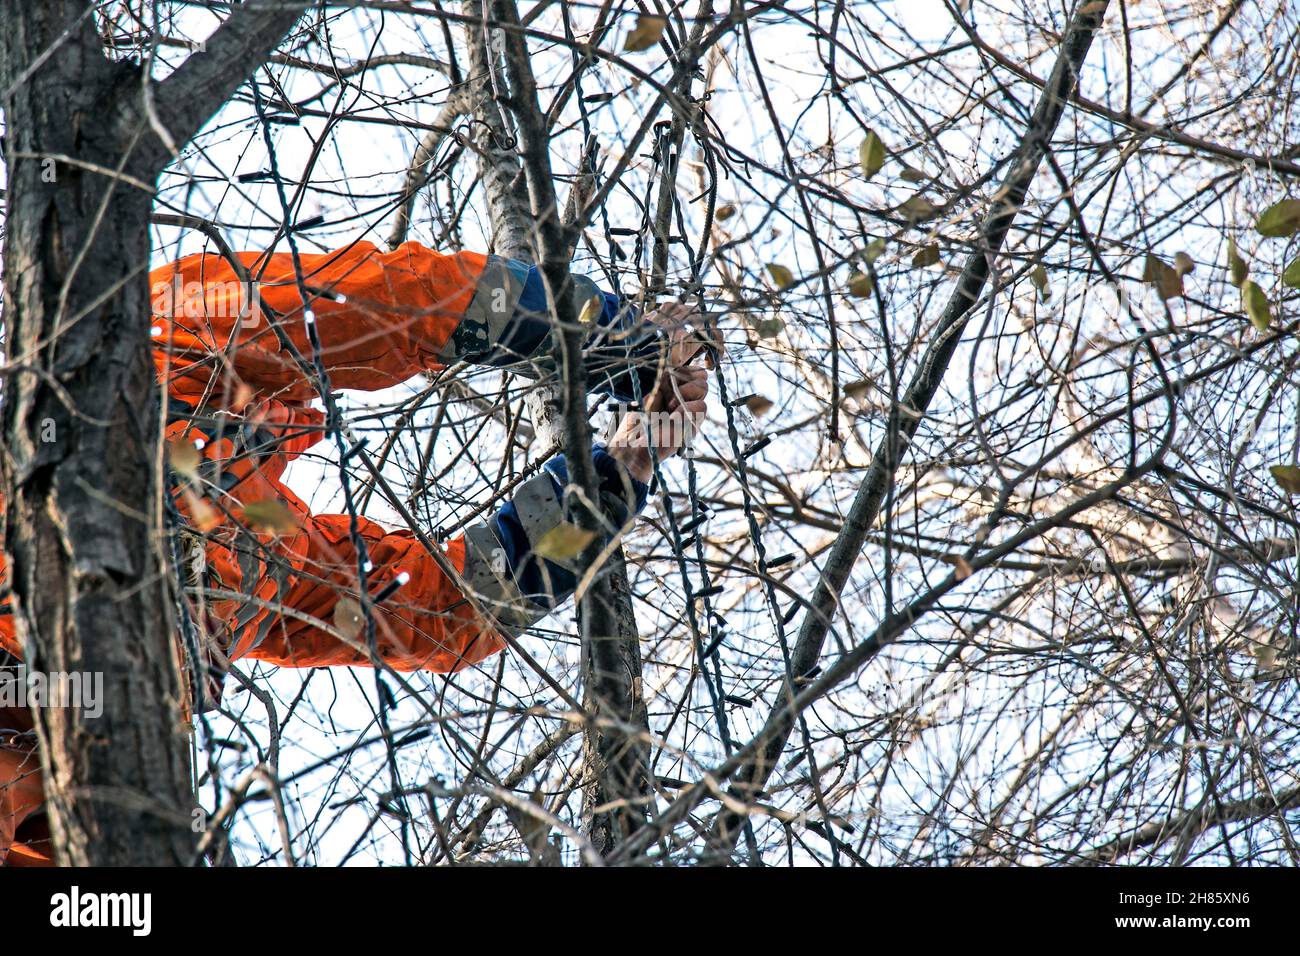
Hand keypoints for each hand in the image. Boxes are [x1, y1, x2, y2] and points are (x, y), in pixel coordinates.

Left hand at [607, 322, 708, 482]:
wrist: (634, 445)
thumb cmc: (637, 417)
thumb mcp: (650, 389)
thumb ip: (667, 375)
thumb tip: (683, 360)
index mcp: (673, 384)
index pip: (691, 366)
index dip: (684, 368)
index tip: (667, 378)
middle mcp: (684, 394)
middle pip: (701, 375)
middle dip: (684, 380)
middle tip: (666, 395)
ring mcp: (690, 408)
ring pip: (703, 387)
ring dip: (684, 394)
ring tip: (668, 408)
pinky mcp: (694, 424)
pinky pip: (702, 406)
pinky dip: (687, 410)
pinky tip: (672, 418)